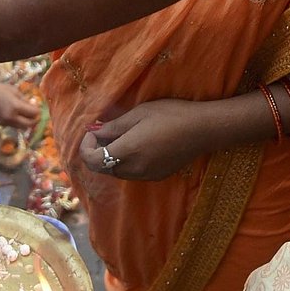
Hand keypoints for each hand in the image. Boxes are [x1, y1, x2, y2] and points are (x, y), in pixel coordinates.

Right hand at [0, 80, 40, 131]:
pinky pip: (13, 125)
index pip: (34, 113)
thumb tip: (32, 105)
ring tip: (25, 114)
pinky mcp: (0, 125)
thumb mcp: (13, 90)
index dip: (38, 111)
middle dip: (34, 120)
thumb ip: (24, 99)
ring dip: (25, 122)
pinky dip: (17, 121)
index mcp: (16, 107)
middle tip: (34, 114)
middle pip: (29, 124)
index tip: (38, 107)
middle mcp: (12, 117)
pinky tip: (14, 114)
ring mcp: (5, 123)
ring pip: (21, 127)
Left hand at [80, 99, 211, 181]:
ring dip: (112, 157)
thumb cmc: (171, 115)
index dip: (86, 146)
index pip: (92, 160)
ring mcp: (146, 176)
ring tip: (123, 136)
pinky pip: (132, 173)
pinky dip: (127, 162)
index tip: (93, 131)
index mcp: (127, 152)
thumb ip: (113, 126)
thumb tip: (92, 131)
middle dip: (98, 151)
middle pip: (103, 168)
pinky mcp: (156, 176)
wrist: (202, 130)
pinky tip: (139, 145)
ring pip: (117, 172)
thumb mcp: (138, 114)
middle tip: (107, 131)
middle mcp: (134, 169)